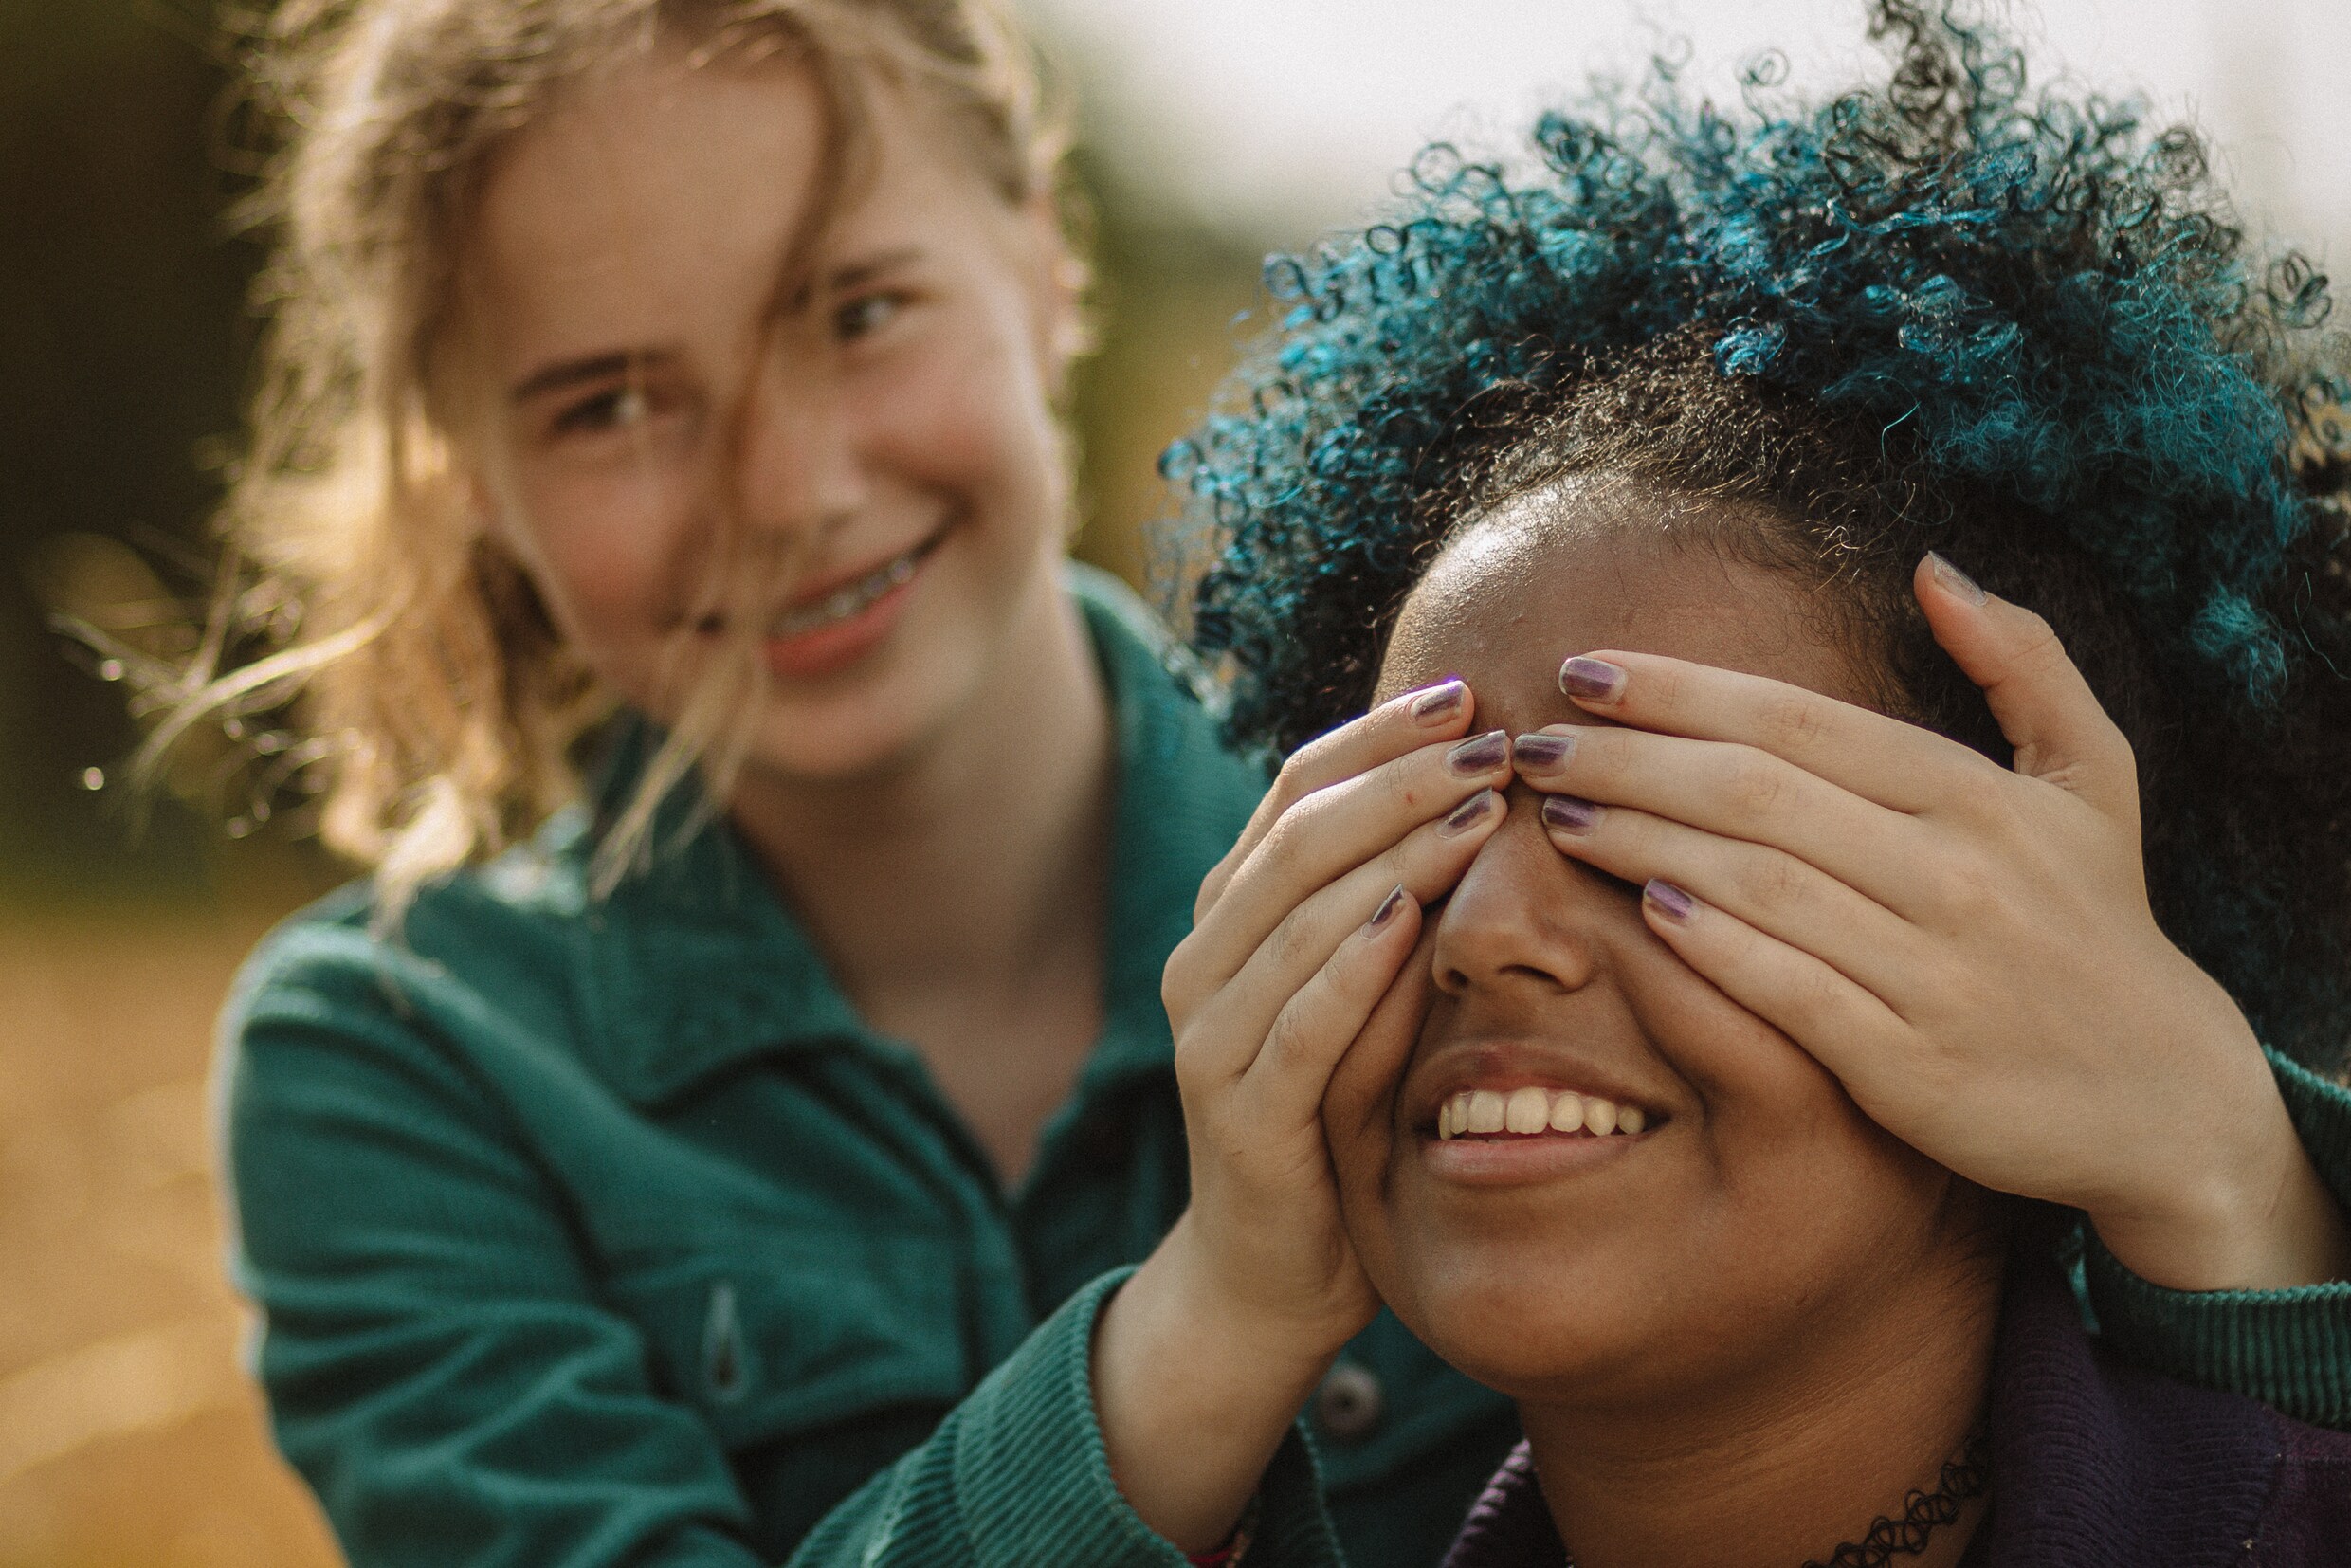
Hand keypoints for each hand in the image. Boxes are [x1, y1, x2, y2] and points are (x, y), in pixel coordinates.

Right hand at [1093, 679, 1508, 1547]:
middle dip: (1399, 777)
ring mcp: (1209, 1036)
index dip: (1378, 737)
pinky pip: (1295, 1024)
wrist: (1272, 1272)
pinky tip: (1411, 923)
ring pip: (1296, 914)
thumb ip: (1393, 904)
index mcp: (1233, 916)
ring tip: (1480, 810)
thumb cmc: (1340, 1116)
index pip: (1296, 790)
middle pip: (1297, 835)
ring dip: (1392, 853)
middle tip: (1494, 740)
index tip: (1470, 693)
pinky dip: (1349, 967)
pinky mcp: (1239, 1114)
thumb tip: (1490, 790)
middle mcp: (1205, 959)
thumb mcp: (1366, 993)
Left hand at [1515, 554, 2349, 1292]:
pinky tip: (1641, 911)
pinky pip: (1786, 991)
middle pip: (1753, 793)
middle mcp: (1956, 873)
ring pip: (1755, 884)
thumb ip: (2022, 661)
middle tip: (1535, 743)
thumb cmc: (2101, 924)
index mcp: (1978, 796)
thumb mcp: (2093, 779)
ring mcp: (1932, 971)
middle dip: (1627, 759)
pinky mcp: (1910, 1066)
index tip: (1582, 670)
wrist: (2165, 1100)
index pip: (1796, 721)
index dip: (1679, 690)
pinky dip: (1710, 946)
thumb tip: (1935, 569)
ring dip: (1641, 843)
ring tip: (1557, 815)